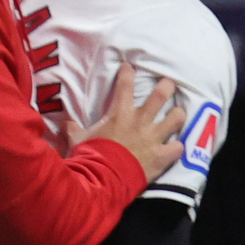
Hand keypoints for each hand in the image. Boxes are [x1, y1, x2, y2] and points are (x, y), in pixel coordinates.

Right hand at [74, 62, 184, 182]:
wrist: (103, 177)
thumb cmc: (90, 155)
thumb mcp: (77, 139)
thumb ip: (74, 129)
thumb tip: (66, 124)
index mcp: (120, 113)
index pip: (125, 84)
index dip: (128, 73)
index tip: (130, 67)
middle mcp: (140, 121)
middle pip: (161, 95)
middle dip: (167, 86)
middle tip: (169, 84)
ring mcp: (153, 137)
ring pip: (176, 118)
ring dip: (178, 116)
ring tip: (178, 115)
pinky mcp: (161, 156)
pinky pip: (177, 147)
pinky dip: (177, 148)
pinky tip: (175, 148)